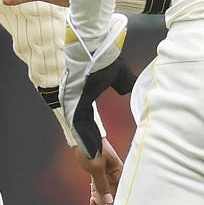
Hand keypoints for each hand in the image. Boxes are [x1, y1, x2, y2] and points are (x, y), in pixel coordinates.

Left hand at [56, 14, 134, 157]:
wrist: (93, 42)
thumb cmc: (104, 55)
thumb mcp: (118, 75)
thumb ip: (124, 85)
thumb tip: (129, 91)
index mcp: (84, 95)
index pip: (88, 120)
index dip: (94, 135)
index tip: (99, 149)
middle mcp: (76, 100)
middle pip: (82, 128)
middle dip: (89, 145)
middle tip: (95, 162)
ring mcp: (74, 101)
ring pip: (80, 130)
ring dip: (88, 146)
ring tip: (94, 162)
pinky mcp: (75, 100)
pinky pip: (81, 125)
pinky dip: (88, 139)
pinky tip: (92, 151)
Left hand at [77, 139, 122, 204]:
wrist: (81, 133)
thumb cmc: (92, 148)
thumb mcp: (96, 169)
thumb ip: (102, 185)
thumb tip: (108, 201)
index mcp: (119, 171)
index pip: (118, 192)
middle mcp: (114, 172)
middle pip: (112, 193)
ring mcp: (106, 171)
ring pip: (104, 190)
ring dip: (100, 203)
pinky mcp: (98, 170)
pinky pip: (98, 185)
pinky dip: (95, 194)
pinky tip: (92, 204)